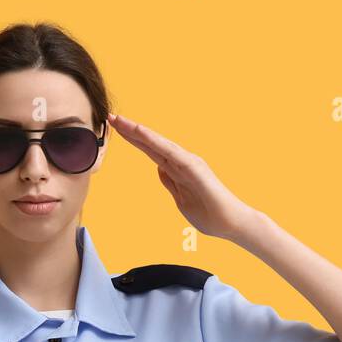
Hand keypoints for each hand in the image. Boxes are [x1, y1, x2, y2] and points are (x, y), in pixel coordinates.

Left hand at [108, 111, 256, 242]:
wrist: (230, 224)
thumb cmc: (209, 214)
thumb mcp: (180, 199)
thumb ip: (171, 183)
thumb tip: (160, 170)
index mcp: (177, 169)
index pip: (150, 151)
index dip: (133, 140)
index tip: (115, 130)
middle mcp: (181, 161)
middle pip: (150, 143)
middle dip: (130, 131)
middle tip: (111, 117)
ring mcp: (188, 163)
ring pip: (158, 143)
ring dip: (139, 131)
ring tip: (120, 121)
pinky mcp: (194, 168)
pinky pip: (170, 152)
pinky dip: (155, 141)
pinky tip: (141, 132)